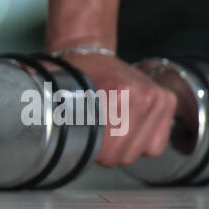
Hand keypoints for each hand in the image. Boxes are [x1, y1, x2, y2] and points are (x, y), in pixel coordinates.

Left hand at [54, 50, 177, 166]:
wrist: (90, 53)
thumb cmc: (77, 78)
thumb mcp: (63, 98)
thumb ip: (61, 120)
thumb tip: (41, 142)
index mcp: (119, 93)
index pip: (107, 152)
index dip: (91, 151)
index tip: (82, 139)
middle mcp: (144, 95)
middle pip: (123, 155)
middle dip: (106, 150)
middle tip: (95, 132)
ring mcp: (158, 98)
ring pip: (139, 153)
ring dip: (123, 147)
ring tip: (110, 127)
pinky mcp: (167, 102)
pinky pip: (155, 147)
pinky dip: (141, 143)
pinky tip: (128, 127)